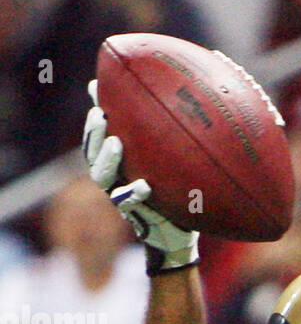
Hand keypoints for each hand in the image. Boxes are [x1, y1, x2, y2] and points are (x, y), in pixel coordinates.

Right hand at [83, 81, 198, 273]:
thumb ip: (169, 139)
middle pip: (93, 151)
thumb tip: (183, 102)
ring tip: (115, 142)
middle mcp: (115, 177)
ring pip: (103, 176)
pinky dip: (134, 193)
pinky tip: (143, 185)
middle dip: (94, 132)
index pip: (100, 134)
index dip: (97, 111)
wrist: (179, 235)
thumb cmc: (177, 194)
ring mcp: (121, 196)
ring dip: (107, 158)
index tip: (95, 87)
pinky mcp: (134, 215)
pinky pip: (128, 203)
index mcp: (120, 163)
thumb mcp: (173, 165)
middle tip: (101, 113)